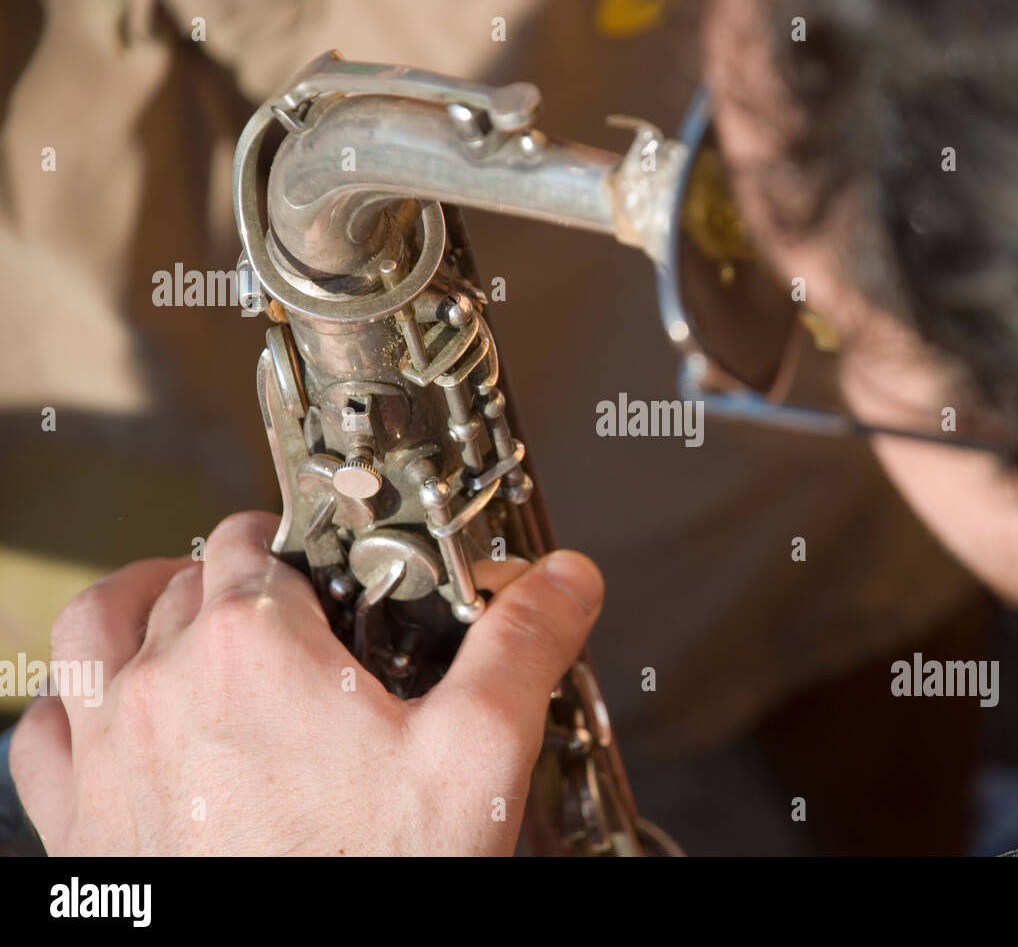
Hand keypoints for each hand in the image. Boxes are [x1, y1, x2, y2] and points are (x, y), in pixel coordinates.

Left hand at [7, 511, 603, 854]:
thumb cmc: (368, 874)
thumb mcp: (474, 757)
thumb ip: (522, 651)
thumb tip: (567, 580)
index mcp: (255, 648)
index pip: (255, 541)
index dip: (296, 540)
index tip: (326, 565)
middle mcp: (162, 684)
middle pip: (185, 579)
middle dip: (235, 573)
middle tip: (286, 601)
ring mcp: (106, 751)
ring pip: (93, 630)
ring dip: (136, 604)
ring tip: (180, 610)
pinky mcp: (78, 820)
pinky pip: (42, 732)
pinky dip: (73, 703)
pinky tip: (109, 714)